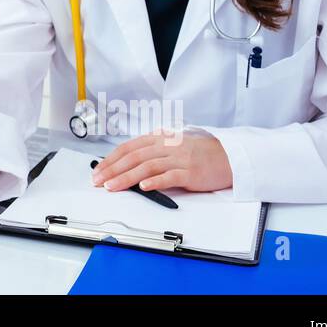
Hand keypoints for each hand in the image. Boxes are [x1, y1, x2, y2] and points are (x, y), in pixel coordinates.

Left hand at [90, 130, 231, 193]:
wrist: (228, 156)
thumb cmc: (198, 153)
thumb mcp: (172, 145)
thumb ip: (152, 151)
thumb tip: (126, 163)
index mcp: (159, 139)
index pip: (129, 148)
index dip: (111, 159)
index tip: (98, 171)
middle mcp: (166, 146)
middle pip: (133, 157)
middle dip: (112, 169)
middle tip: (98, 181)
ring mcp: (178, 158)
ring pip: (147, 166)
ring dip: (126, 177)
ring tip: (112, 186)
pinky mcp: (190, 172)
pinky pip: (169, 176)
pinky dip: (154, 181)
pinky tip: (143, 186)